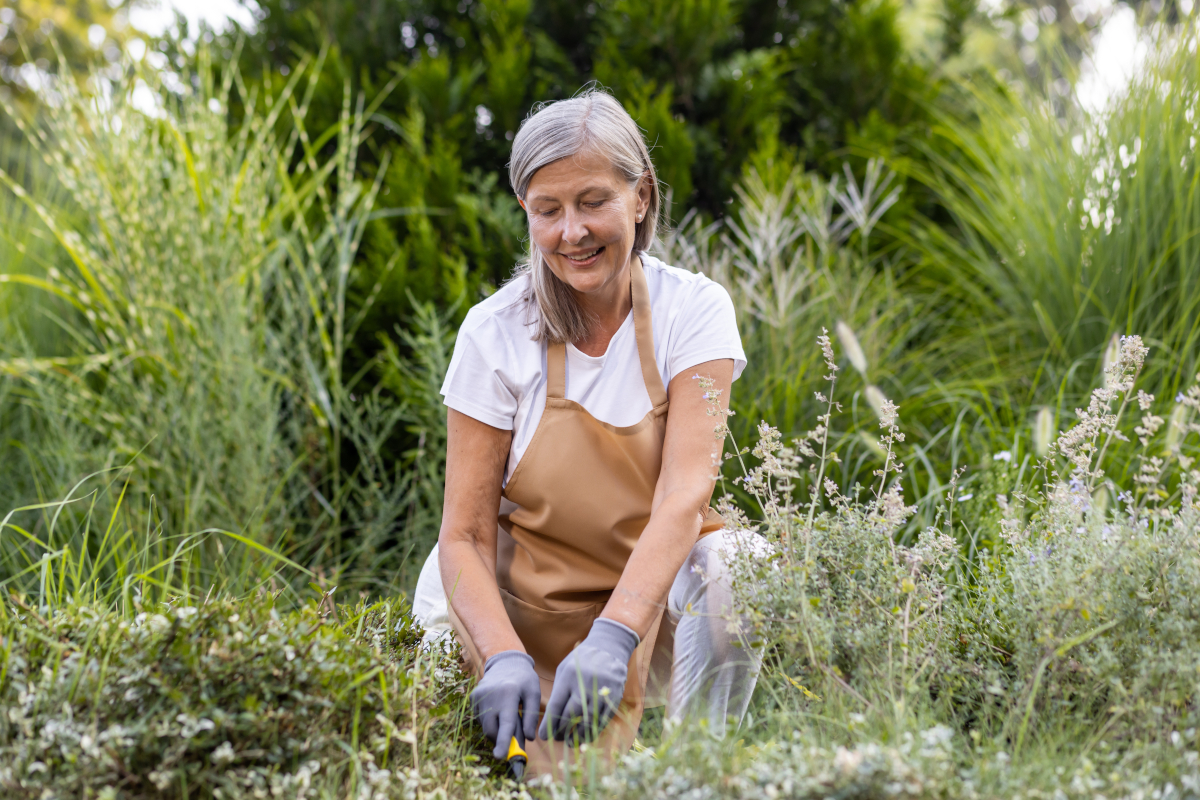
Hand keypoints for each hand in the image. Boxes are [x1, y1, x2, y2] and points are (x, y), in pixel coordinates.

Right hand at [470, 650, 540, 759]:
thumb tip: (529, 738)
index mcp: (508, 694)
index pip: (506, 723)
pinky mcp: (472, 698)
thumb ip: (532, 717)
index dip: (503, 742)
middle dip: (501, 739)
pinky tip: (498, 708)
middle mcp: (490, 696)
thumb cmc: (524, 679)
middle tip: (515, 738)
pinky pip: (481, 719)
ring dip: (497, 729)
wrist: (505, 661)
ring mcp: (478, 696)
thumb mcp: (534, 694)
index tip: (500, 757)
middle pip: (492, 730)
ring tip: (509, 715)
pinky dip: (491, 720)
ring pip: (486, 726)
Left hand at [538, 618, 639, 742]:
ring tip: (570, 741)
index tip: (542, 736)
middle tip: (557, 738)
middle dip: (561, 731)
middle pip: (571, 715)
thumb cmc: (580, 661)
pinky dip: (593, 730)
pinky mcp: (614, 696)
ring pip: (587, 720)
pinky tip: (585, 735)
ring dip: (577, 735)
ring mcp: (601, 690)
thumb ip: (558, 691)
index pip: (556, 705)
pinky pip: (602, 719)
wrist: (609, 648)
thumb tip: (549, 717)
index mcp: (569, 676)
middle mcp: (585, 684)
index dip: (548, 724)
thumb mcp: (564, 669)